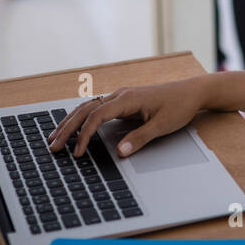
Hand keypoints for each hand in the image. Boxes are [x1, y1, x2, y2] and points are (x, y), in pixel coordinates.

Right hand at [46, 80, 205, 157]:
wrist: (191, 92)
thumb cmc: (179, 106)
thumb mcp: (162, 125)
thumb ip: (140, 138)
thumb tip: (120, 152)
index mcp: (128, 98)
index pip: (97, 115)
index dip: (84, 134)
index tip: (77, 152)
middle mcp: (120, 95)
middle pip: (86, 110)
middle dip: (67, 128)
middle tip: (53, 146)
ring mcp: (120, 97)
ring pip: (88, 107)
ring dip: (70, 122)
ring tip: (54, 138)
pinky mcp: (122, 102)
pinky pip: (96, 109)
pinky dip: (81, 118)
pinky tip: (72, 128)